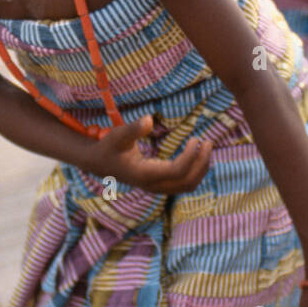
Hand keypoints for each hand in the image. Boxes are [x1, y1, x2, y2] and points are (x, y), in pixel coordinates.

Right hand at [91, 115, 212, 193]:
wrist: (99, 163)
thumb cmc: (109, 146)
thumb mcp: (118, 135)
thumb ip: (133, 129)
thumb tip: (149, 119)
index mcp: (145, 174)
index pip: (178, 171)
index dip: (191, 156)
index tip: (196, 138)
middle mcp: (153, 185)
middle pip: (187, 182)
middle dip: (202, 163)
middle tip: (208, 141)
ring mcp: (157, 187)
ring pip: (188, 185)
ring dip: (201, 168)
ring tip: (206, 147)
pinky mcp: (159, 185)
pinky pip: (184, 183)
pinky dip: (195, 171)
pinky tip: (198, 155)